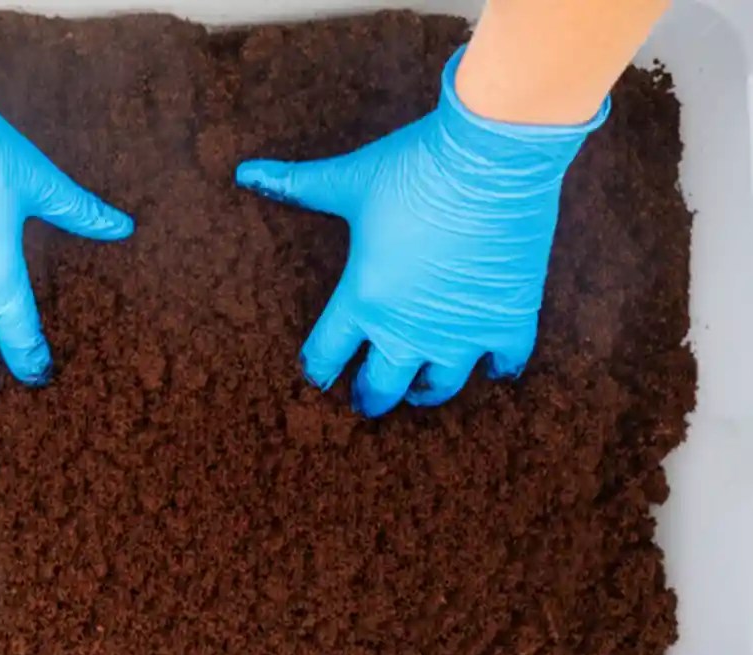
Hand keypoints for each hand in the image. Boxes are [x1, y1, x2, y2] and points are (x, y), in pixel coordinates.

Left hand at [236, 46, 607, 417]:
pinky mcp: (508, 322)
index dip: (318, 367)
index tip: (319, 373)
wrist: (491, 158)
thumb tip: (244, 172)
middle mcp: (408, 329)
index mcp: (362, 300)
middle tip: (367, 398)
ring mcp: (460, 332)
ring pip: (438, 388)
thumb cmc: (416, 167)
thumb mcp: (349, 180)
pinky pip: (503, 365)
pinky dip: (497, 369)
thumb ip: (296, 185)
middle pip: (379, 388)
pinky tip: (493, 367)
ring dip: (425, 392)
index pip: (326, 355)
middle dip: (370, 395)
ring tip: (419, 389)